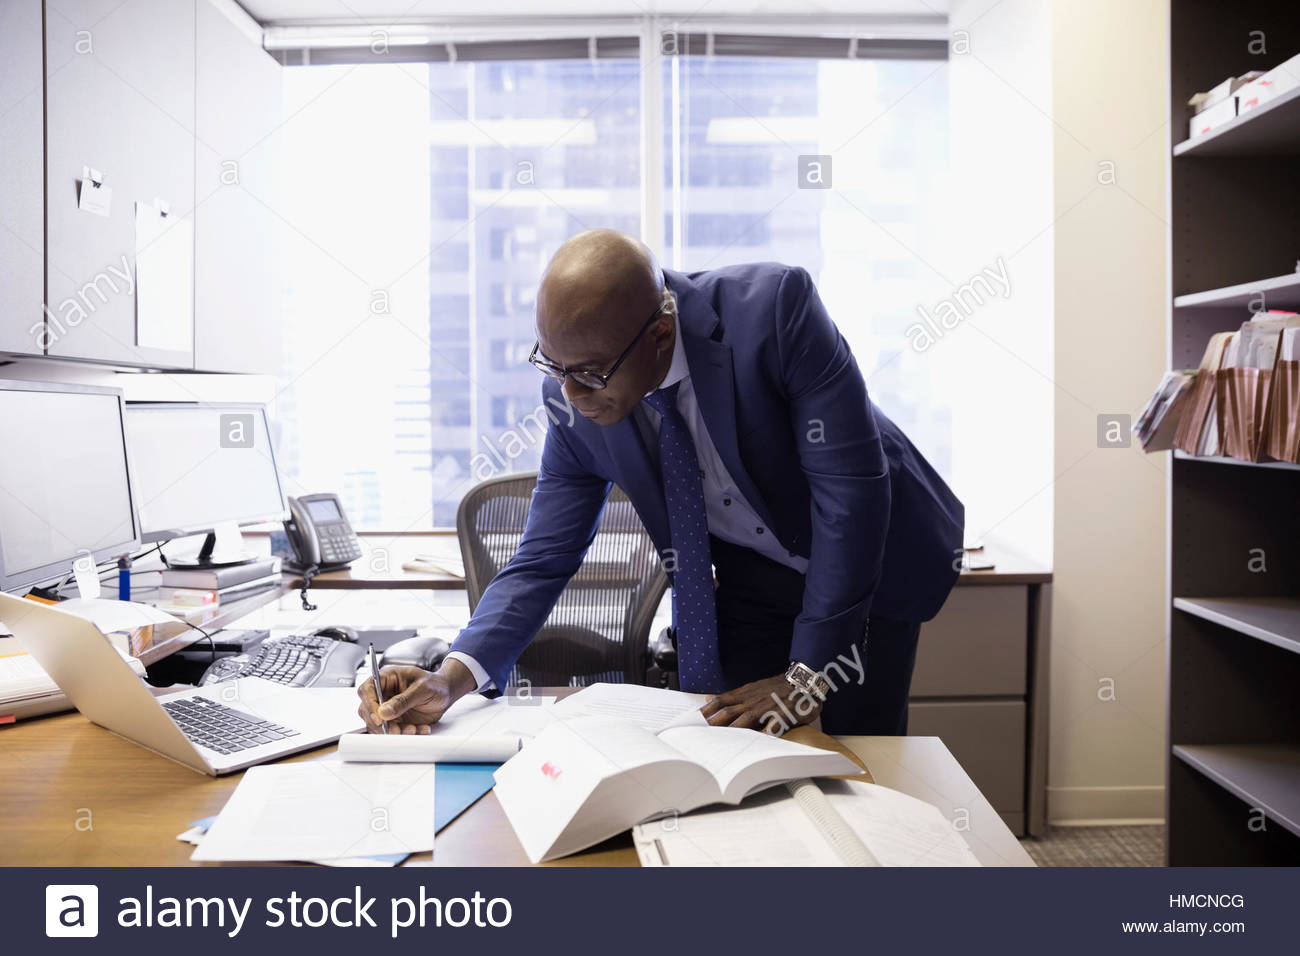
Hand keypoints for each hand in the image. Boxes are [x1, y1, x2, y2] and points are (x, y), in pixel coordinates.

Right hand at [356, 658, 475, 733]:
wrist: (446, 694)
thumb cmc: (435, 684)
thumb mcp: (422, 688)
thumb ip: (403, 700)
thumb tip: (384, 711)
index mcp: (387, 678)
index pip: (367, 690)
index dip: (369, 705)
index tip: (379, 718)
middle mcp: (383, 693)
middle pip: (367, 710)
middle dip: (380, 724)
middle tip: (396, 730)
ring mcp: (387, 708)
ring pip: (377, 724)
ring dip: (393, 731)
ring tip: (413, 729)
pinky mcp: (394, 720)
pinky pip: (391, 731)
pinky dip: (403, 734)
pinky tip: (419, 729)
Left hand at [699, 673, 823, 733]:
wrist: (803, 680)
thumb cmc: (776, 688)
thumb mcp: (751, 688)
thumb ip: (731, 696)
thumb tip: (708, 698)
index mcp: (745, 694)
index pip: (720, 702)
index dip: (707, 712)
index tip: (694, 721)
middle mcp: (753, 700)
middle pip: (729, 711)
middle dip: (714, 724)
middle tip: (701, 735)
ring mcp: (767, 707)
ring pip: (747, 718)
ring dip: (734, 730)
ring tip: (723, 742)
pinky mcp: (783, 714)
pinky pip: (773, 724)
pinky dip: (766, 732)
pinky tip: (760, 741)